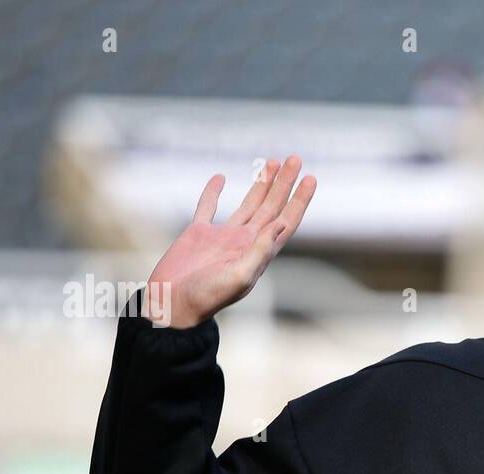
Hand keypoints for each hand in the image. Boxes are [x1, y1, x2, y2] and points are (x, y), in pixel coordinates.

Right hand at [143, 156, 315, 327]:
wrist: (171, 304)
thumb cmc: (207, 297)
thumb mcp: (239, 276)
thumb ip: (261, 251)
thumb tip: (281, 225)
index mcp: (258, 252)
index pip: (286, 221)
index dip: (300, 200)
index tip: (311, 178)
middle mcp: (244, 242)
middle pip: (271, 206)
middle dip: (284, 183)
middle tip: (296, 159)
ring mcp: (222, 237)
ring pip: (248, 203)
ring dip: (261, 183)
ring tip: (273, 162)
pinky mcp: (197, 233)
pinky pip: (207, 206)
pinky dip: (213, 191)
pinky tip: (221, 177)